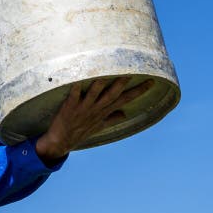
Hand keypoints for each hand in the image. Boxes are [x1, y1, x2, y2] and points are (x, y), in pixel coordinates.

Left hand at [35, 77, 153, 165]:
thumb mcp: (99, 126)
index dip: (138, 91)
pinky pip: (73, 95)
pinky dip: (75, 87)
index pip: (125, 99)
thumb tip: (126, 113)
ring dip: (100, 84)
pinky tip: (77, 78)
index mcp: (104, 112)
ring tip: (107, 73)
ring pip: (95, 93)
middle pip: (112, 95)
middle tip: (131, 71)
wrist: (61, 141)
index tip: (151, 81)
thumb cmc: (80, 130)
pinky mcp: (70, 106)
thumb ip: (112, 118)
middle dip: (122, 83)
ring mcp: (83, 108)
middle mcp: (96, 109)